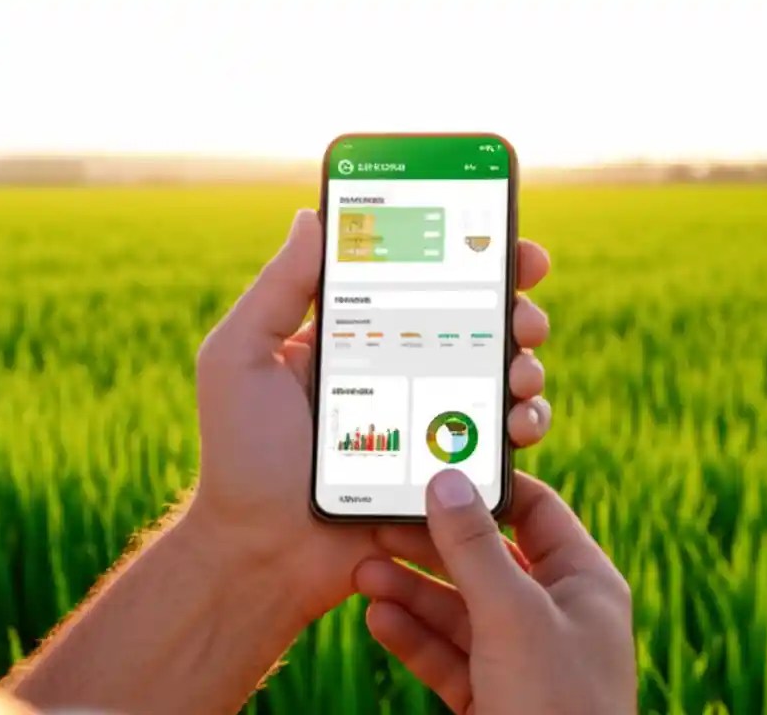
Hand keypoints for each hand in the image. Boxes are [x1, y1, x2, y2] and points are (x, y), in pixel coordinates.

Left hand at [187, 210, 553, 623]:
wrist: (262, 550)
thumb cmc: (240, 454)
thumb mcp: (240, 356)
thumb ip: (277, 287)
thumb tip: (313, 216)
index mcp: (355, 335)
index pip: (417, 278)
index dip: (464, 252)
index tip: (498, 233)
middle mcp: (399, 369)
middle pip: (474, 320)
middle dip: (514, 303)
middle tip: (522, 307)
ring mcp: (428, 418)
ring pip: (500, 373)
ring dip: (526, 360)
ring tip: (519, 368)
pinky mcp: (446, 466)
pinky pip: (502, 436)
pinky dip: (526, 419)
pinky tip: (519, 419)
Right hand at [357, 470, 636, 714]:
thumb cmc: (556, 706)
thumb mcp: (513, 615)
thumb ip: (474, 546)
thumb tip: (446, 478)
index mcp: (584, 583)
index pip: (535, 510)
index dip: (487, 487)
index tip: (433, 469)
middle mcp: (555, 616)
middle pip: (486, 560)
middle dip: (431, 545)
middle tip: (378, 522)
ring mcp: (523, 661)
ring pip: (460, 610)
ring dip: (411, 591)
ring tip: (362, 573)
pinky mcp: (493, 700)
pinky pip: (449, 657)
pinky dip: (414, 638)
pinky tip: (378, 618)